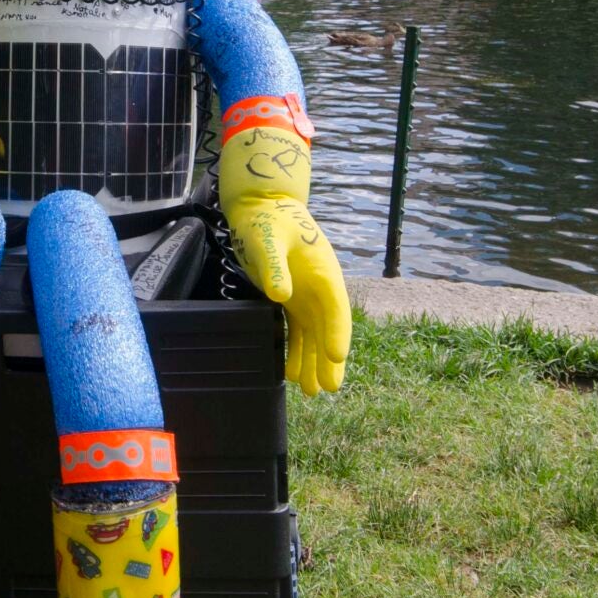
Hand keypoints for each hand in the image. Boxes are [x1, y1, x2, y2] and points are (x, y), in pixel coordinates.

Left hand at [219, 126, 351, 394]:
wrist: (260, 206)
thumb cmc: (267, 218)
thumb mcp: (269, 237)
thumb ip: (275, 264)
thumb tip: (281, 295)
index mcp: (323, 271)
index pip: (335, 306)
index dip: (337, 332)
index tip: (336, 357)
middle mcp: (319, 286)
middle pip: (328, 328)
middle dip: (328, 358)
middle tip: (329, 387)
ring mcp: (305, 294)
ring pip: (313, 334)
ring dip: (312, 361)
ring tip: (310, 390)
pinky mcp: (290, 298)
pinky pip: (296, 330)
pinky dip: (295, 350)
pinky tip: (290, 372)